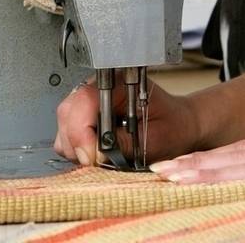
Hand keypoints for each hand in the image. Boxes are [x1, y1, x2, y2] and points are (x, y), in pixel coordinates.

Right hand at [54, 75, 200, 166]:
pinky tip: (96, 152)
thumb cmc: (172, 126)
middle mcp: (101, 86)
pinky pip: (67, 133)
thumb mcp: (155, 138)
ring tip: (99, 156)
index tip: (91, 157)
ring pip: (64, 124)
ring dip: (75, 147)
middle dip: (76, 142)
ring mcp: (92, 99)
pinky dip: (76, 148)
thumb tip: (95, 153)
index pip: (85, 100)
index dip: (82, 132)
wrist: (180, 124)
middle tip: (94, 162)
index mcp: (120, 82)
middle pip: (68, 111)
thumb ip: (123, 143)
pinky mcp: (87, 115)